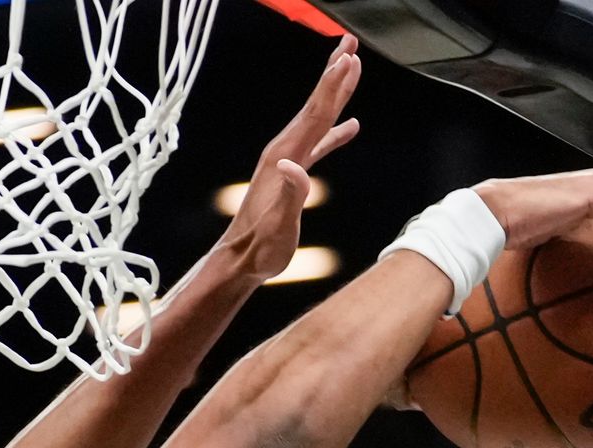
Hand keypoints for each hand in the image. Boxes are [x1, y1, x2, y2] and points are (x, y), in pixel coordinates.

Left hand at [218, 36, 362, 281]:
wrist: (242, 259)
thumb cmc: (262, 247)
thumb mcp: (280, 226)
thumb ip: (289, 195)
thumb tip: (293, 167)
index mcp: (284, 158)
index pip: (315, 115)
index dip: (334, 87)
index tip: (350, 59)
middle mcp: (283, 153)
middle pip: (315, 105)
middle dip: (334, 74)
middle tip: (350, 43)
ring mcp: (286, 161)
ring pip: (316, 119)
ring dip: (334, 93)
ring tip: (350, 68)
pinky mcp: (290, 174)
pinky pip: (317, 143)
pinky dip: (333, 130)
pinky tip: (349, 125)